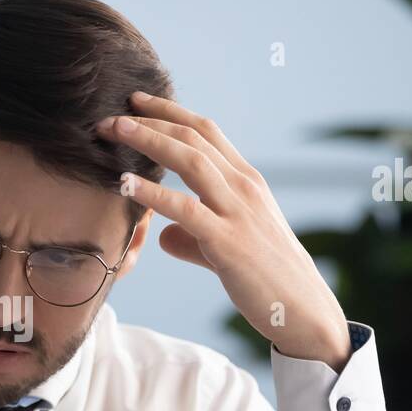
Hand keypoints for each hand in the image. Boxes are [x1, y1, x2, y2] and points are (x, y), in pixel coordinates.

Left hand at [97, 92, 351, 370]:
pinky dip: (152, 193)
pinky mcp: (227, 242)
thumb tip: (163, 235)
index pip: (206, 131)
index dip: (170, 112)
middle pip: (193, 137)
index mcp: (246, 181)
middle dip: (150, 120)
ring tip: (114, 130)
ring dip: (149, 140)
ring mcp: (238, 212)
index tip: (137, 101)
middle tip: (111, 114)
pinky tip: (125, 184)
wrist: (300, 309)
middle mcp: (244, 187)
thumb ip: (193, 237)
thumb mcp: (225, 248)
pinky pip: (186, 209)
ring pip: (190, 160)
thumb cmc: (265, 278)